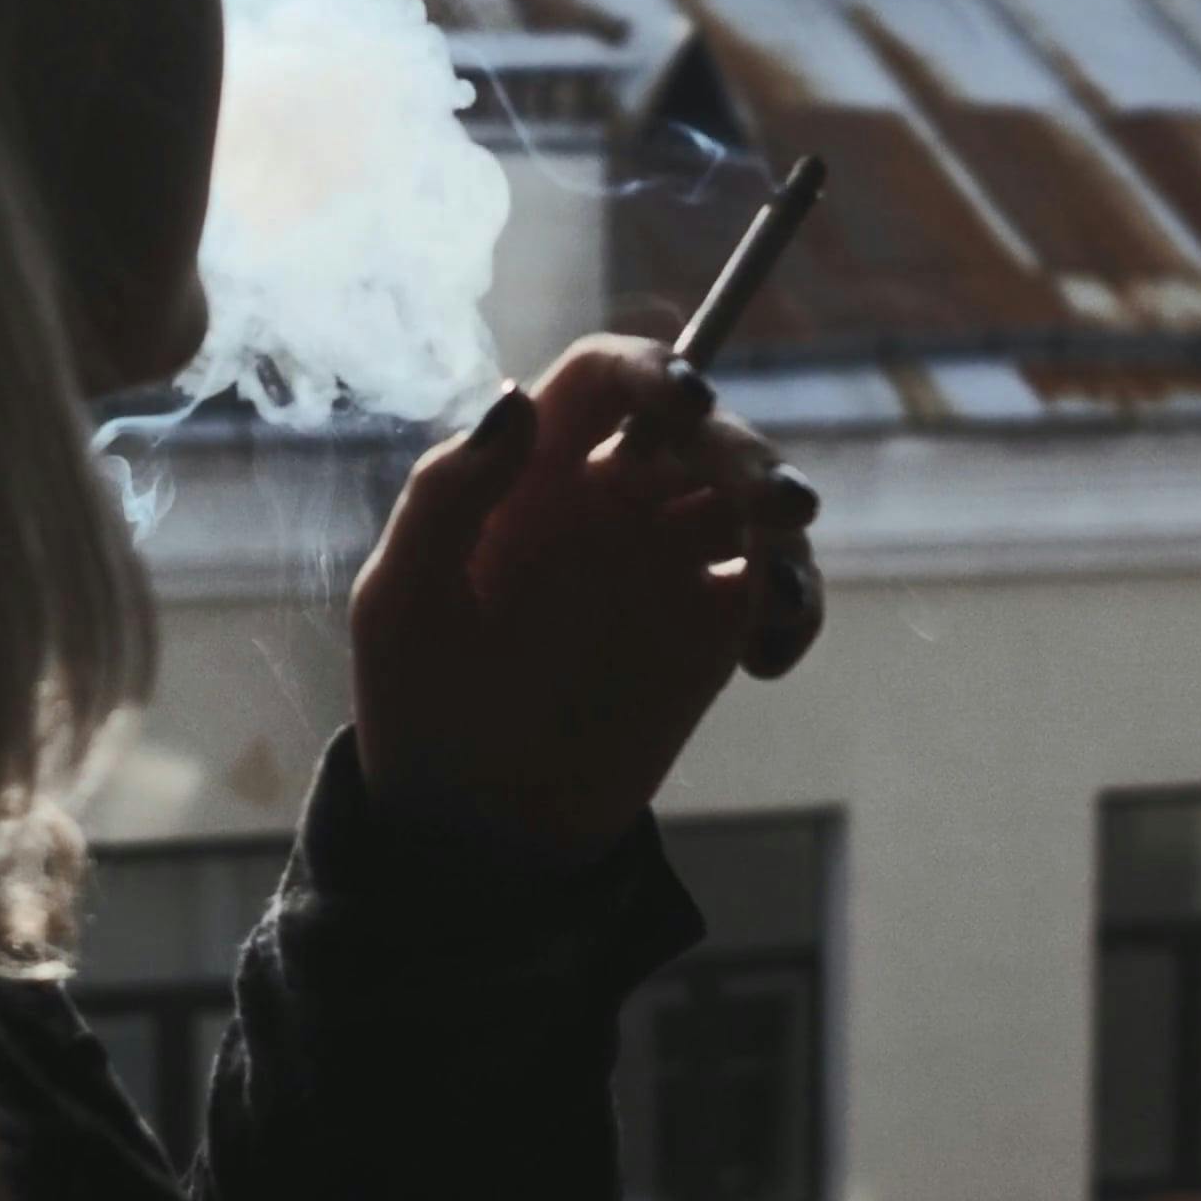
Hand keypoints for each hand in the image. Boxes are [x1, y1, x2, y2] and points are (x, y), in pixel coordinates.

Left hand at [349, 334, 823, 861]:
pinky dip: (797, 605)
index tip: (690, 406)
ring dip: (785, 522)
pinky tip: (766, 660)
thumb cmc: (417, 706)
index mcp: (531, 473)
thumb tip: (516, 399)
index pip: (605, 379)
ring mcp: (666, 563)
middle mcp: (607, 500)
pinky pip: (779, 588)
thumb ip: (446, 495)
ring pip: (751, 501)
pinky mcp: (713, 632)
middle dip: (744, 455)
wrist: (472, 828)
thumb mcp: (404, 602)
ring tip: (780, 586)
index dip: (654, 372)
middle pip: (701, 434)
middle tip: (772, 508)